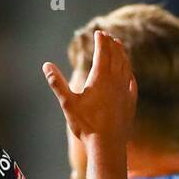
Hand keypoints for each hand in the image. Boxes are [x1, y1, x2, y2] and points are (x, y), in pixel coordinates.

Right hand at [43, 29, 136, 149]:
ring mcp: (125, 92)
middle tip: (109, 36)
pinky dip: (129, 73)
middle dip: (112, 45)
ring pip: (126, 68)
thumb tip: (46, 65)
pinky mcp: (131, 103)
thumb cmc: (86, 125)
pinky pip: (132, 83)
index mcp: (101, 78)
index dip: (101, 41)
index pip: (103, 53)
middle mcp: (116, 82)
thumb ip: (57, 83)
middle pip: (116, 57)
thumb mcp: (68, 103)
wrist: (108, 145)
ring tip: (120, 48)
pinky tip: (129, 74)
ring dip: (123, 55)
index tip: (99, 32)